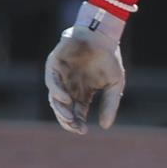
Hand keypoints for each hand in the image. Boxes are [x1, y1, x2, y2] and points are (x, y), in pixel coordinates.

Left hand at [45, 2, 126, 133]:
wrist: (102, 36)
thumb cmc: (109, 59)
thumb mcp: (114, 85)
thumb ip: (110, 104)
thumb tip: (106, 126)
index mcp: (83, 93)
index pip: (77, 113)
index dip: (78, 123)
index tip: (83, 131)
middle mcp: (69, 88)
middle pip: (64, 109)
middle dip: (68, 120)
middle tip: (74, 127)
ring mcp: (60, 77)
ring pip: (55, 99)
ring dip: (60, 109)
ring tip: (68, 117)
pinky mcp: (53, 66)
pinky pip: (52, 81)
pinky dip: (57, 91)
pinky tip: (65, 99)